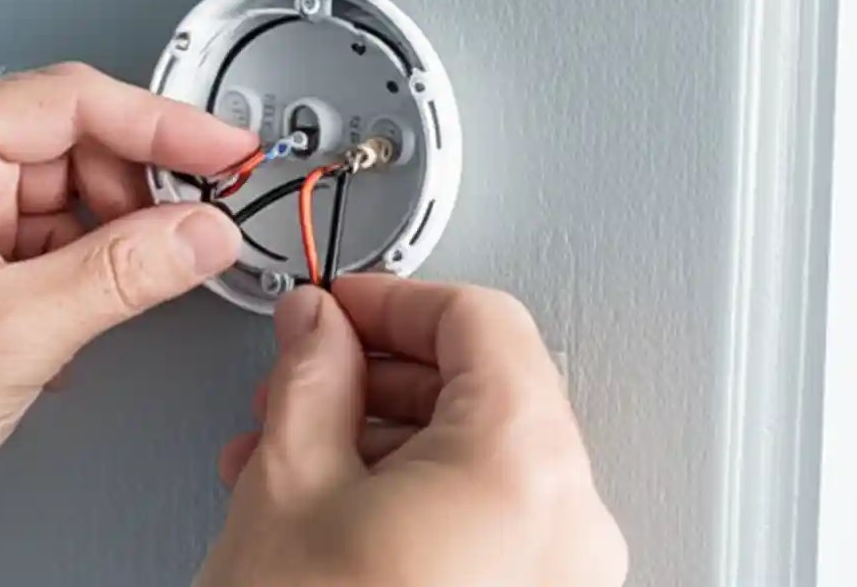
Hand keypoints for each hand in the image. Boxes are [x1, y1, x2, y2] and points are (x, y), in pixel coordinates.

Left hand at [0, 63, 255, 585]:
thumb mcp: (11, 337)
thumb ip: (124, 273)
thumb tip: (204, 232)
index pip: (67, 101)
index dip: (163, 126)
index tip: (227, 153)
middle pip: (73, 148)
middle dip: (139, 197)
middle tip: (198, 236)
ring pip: (66, 201)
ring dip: (112, 246)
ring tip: (134, 292)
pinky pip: (46, 244)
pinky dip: (83, 277)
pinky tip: (86, 320)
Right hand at [197, 277, 627, 586]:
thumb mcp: (287, 484)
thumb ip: (309, 374)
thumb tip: (319, 329)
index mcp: (523, 468)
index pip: (481, 320)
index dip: (397, 298)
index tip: (343, 306)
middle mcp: (569, 527)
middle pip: (488, 387)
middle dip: (381, 372)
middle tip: (308, 371)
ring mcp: (564, 580)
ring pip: (482, 456)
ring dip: (388, 434)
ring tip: (297, 446)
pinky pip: (487, 519)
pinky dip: (416, 493)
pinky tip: (334, 502)